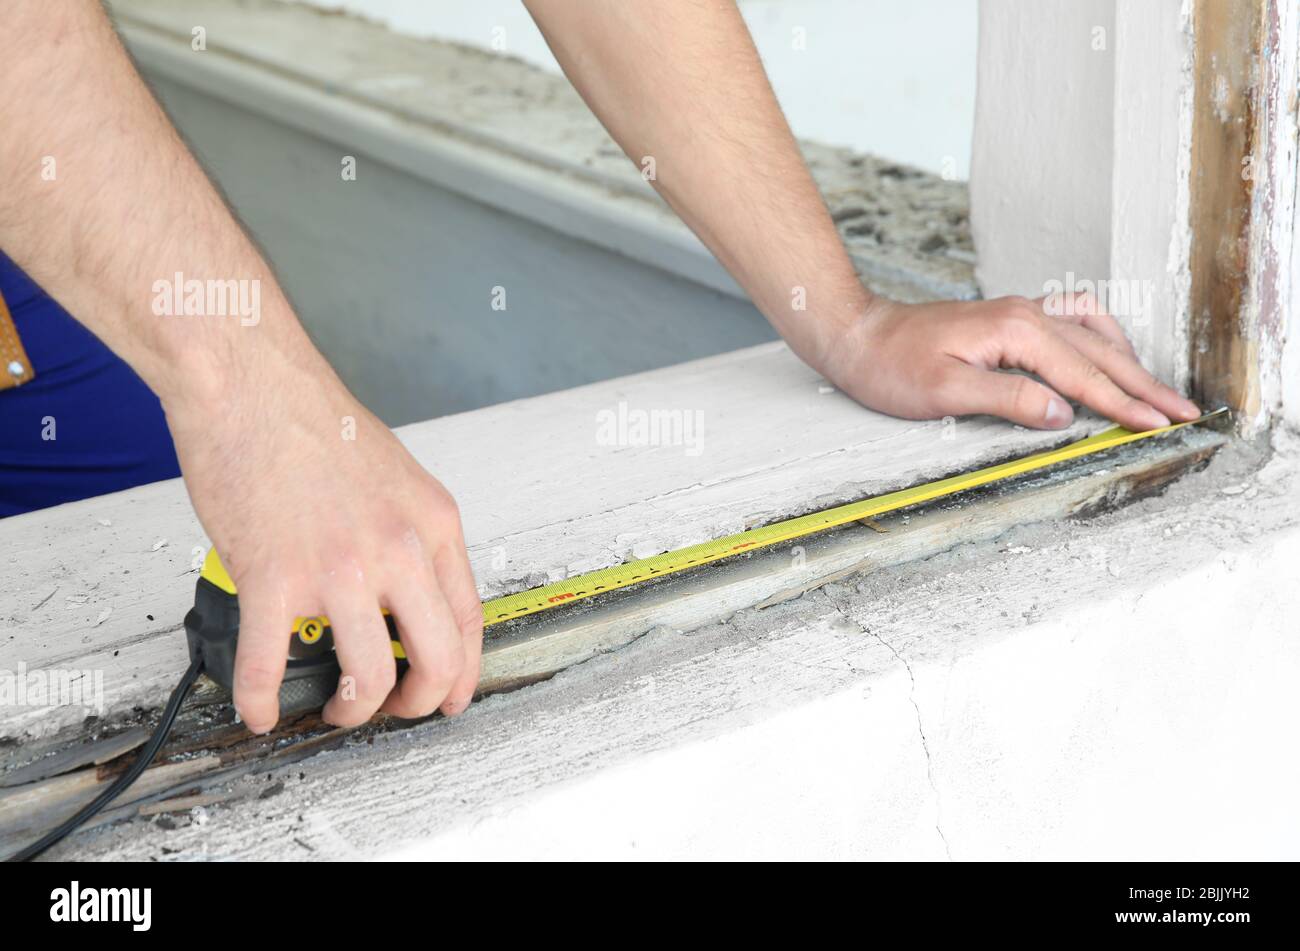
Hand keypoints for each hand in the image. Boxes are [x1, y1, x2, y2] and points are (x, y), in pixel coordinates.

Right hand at [165, 354, 482, 732]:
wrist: (249, 381)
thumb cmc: (311, 418)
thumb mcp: (396, 473)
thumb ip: (409, 531)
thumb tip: (406, 586)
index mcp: (433, 523)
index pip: (469, 619)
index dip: (463, 672)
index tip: (449, 696)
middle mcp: (396, 550)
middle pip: (435, 659)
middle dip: (418, 702)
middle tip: (396, 709)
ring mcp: (338, 568)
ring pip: (367, 676)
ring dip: (351, 709)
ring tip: (333, 707)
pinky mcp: (273, 576)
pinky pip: (268, 663)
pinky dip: (262, 700)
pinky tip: (260, 708)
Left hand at [817, 294, 1200, 430]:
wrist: (859, 334)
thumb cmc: (892, 366)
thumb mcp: (945, 393)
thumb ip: (1009, 401)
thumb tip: (1064, 414)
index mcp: (1016, 333)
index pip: (1083, 377)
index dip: (1124, 406)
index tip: (1160, 426)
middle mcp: (1026, 315)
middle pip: (1099, 353)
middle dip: (1144, 386)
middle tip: (1185, 414)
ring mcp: (1020, 312)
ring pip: (1092, 334)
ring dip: (1128, 362)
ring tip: (1156, 391)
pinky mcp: (1010, 318)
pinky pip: (1072, 319)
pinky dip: (1100, 337)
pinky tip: (1108, 352)